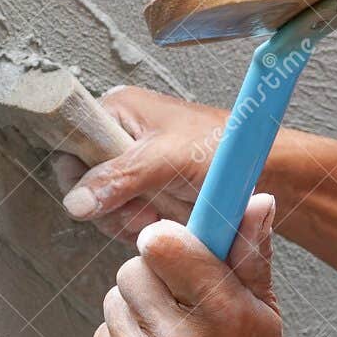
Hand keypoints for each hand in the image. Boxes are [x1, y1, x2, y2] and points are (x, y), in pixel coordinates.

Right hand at [50, 86, 226, 243]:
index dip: (81, 173)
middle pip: (82, 179)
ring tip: (155, 214)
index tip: (104, 192)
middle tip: (139, 209)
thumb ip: (117, 178)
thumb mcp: (166, 160)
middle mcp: (119, 137)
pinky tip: (159, 221)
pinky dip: (134, 226)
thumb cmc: (226, 151)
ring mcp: (130, 168)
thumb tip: (75, 202)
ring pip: (98, 204)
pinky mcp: (143, 193)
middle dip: (107, 203)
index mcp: (118, 110)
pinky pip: (118, 217)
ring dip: (123, 218)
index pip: (70, 142)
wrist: (266, 177)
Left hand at [93, 193, 289, 336]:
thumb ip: (251, 253)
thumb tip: (256, 198)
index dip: (164, 241)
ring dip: (135, 307)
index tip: (171, 247)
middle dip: (151, 275)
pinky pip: (103, 331)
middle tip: (176, 299)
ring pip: (114, 297)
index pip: (166, 246)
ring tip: (167, 333)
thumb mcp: (264, 312)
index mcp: (224, 315)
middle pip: (133, 269)